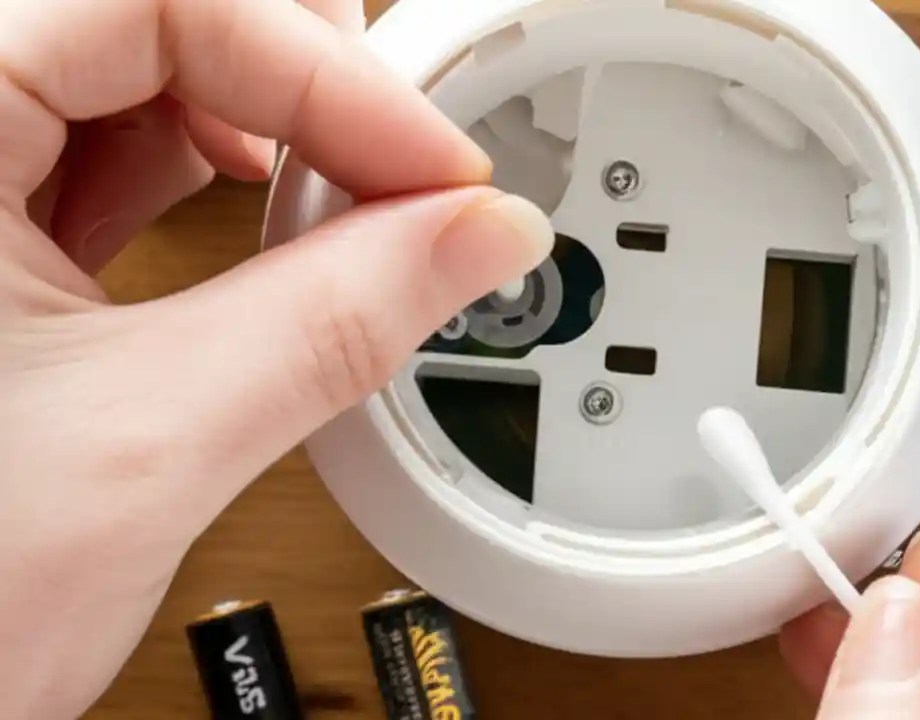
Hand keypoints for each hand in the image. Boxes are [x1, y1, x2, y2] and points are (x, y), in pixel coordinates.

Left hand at [0, 1, 551, 716]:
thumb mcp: (142, 445)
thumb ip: (334, 322)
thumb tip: (478, 237)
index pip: (156, 3)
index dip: (325, 74)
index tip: (433, 169)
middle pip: (145, 19)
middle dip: (295, 74)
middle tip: (400, 149)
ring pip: (127, 79)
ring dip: (256, 127)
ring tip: (346, 201)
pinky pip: (97, 154)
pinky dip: (201, 180)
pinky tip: (262, 227)